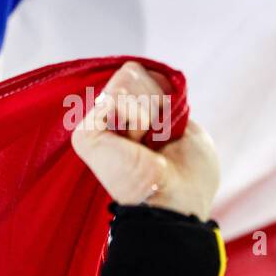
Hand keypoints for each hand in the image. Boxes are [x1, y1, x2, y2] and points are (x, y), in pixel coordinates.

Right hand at [71, 61, 219, 219]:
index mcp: (133, 121)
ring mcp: (96, 125)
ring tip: (146, 145)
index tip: (171, 126)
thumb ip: (169, 103)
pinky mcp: (85, 132)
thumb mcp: (190, 130)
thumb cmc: (190, 178)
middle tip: (158, 140)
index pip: (142, 75)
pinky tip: (135, 144)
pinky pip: (116, 95)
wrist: (177, 202)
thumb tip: (144, 76)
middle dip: (158, 102)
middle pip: (134, 72)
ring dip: (150, 113)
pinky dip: (138, 118)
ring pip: (127, 78)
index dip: (164, 93)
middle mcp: (110, 121)